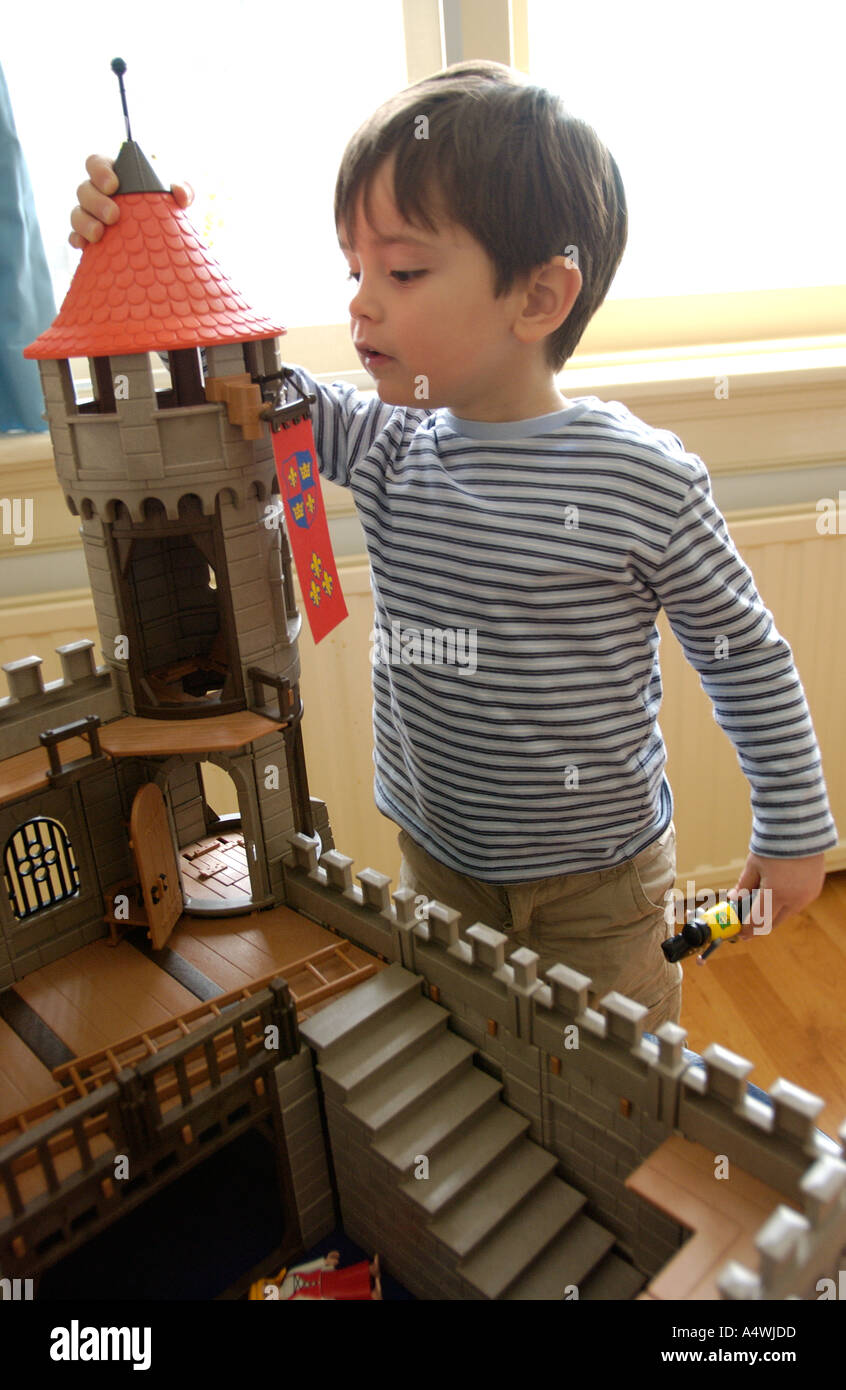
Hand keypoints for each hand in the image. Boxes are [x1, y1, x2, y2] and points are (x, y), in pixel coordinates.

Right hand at [68, 152, 192, 247]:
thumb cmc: (165, 208)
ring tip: (99, 234)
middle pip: (84, 190)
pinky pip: (75, 237)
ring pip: (77, 214)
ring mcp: (90, 215)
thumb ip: (182, 189)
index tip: (114, 185)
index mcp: (113, 174)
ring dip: (85, 223)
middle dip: (96, 202)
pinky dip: (78, 240)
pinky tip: (86, 247)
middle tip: (114, 215)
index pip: (96, 163)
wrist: (162, 240)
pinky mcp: (88, 237)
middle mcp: (97, 193)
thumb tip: (180, 194)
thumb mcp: (175, 196)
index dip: (100, 172)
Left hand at [728, 851, 825, 937]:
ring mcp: (807, 896)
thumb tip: (733, 900)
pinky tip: (776, 894)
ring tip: (759, 905)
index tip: (739, 933)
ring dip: (772, 914)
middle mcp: (794, 899)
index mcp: (776, 893)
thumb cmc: (773, 846)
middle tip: (747, 926)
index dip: (747, 930)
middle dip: (759, 926)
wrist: (800, 829)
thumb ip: (743, 886)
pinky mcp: (814, 890)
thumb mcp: (753, 866)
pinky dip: (785, 904)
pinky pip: (797, 905)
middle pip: (773, 923)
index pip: (758, 922)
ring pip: (786, 915)